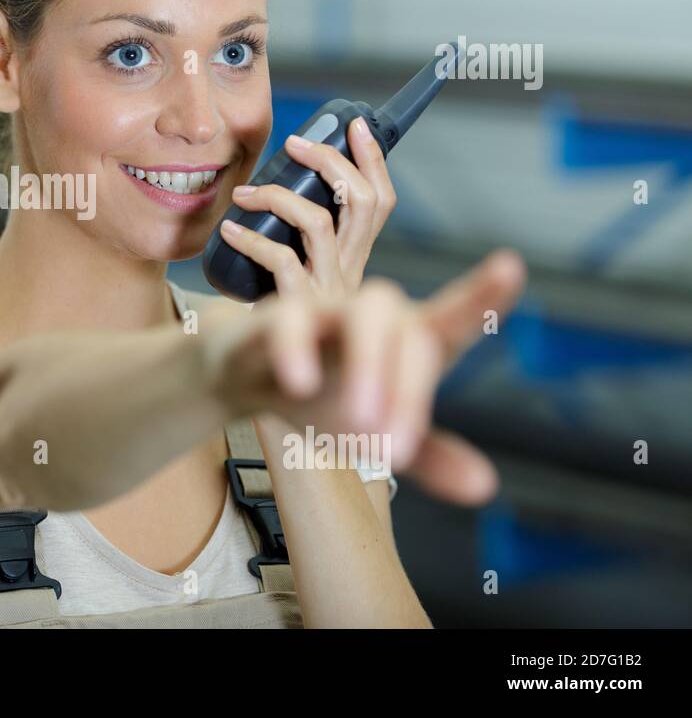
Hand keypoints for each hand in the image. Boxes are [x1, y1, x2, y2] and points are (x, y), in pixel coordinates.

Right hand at [202, 249, 526, 505]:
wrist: (242, 374)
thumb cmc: (320, 393)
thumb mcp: (374, 429)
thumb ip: (428, 454)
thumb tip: (484, 487)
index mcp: (404, 343)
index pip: (450, 320)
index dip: (481, 295)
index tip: (510, 266)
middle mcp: (371, 320)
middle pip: (412, 329)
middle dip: (410, 389)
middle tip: (398, 450)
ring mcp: (325, 313)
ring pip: (365, 311)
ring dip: (371, 362)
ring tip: (362, 420)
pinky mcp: (275, 319)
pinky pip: (290, 322)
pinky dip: (297, 351)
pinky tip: (300, 385)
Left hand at [221, 116, 395, 295]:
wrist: (273, 371)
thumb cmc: (282, 308)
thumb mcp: (304, 268)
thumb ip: (300, 235)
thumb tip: (276, 182)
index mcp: (356, 255)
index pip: (381, 200)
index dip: (373, 160)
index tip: (354, 124)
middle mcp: (351, 270)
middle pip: (360, 202)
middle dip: (331, 163)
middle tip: (294, 144)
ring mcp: (328, 289)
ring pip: (318, 224)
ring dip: (278, 197)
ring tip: (244, 192)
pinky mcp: (300, 307)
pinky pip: (281, 261)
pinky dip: (252, 239)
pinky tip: (229, 230)